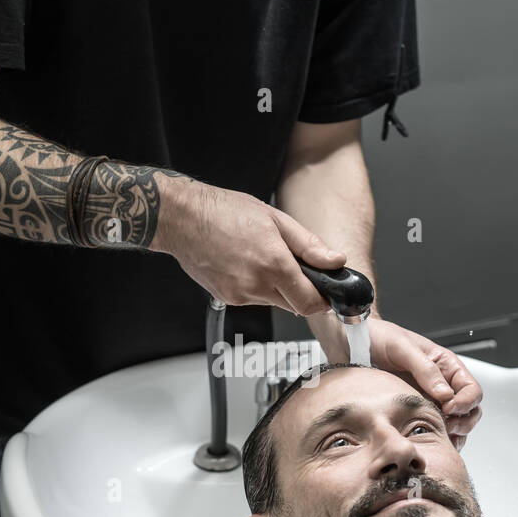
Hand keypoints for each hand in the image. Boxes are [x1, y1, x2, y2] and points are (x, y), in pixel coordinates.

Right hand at [155, 177, 346, 316]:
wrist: (183, 218)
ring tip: (260, 257)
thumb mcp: (276, 219)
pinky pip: (253, 299)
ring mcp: (239, 294)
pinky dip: (257, 286)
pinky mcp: (226, 298)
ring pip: (273, 302)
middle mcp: (256, 284)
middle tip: (292, 266)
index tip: (326, 293)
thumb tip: (335, 262)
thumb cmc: (224, 212)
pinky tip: (244, 264)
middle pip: (294, 305)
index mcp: (273, 263)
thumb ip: (309, 245)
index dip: (323, 301)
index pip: (310, 302)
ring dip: (277, 287)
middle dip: (300, 290)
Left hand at [365, 317, 482, 450]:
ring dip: (454, 434)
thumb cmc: (380, 338)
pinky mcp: (417, 412)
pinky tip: (426, 441)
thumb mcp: (402, 347)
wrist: (354, 343)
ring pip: (457, 424)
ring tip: (437, 438)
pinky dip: (437, 439)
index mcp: (446, 365)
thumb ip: (425, 369)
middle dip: (463, 422)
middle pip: (470, 410)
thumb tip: (446, 394)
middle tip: (446, 426)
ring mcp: (431, 400)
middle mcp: (443, 384)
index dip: (465, 402)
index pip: (471, 389)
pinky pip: (436, 430)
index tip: (448, 409)